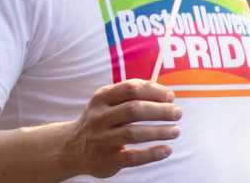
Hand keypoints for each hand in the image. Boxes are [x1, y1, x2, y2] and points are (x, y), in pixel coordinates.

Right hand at [61, 79, 182, 177]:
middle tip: (178, 113)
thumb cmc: (102, 119)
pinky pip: (131, 157)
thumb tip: (167, 94)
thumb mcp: (109, 101)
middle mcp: (99, 117)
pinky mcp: (105, 160)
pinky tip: (167, 150)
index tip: (171, 97)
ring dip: (159, 131)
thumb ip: (133, 93)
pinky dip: (151, 154)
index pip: (131, 88)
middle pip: (134, 109)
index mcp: (101, 98)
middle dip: (160, 111)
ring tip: (176, 131)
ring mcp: (100, 139)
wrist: (71, 148)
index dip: (154, 91)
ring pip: (133, 133)